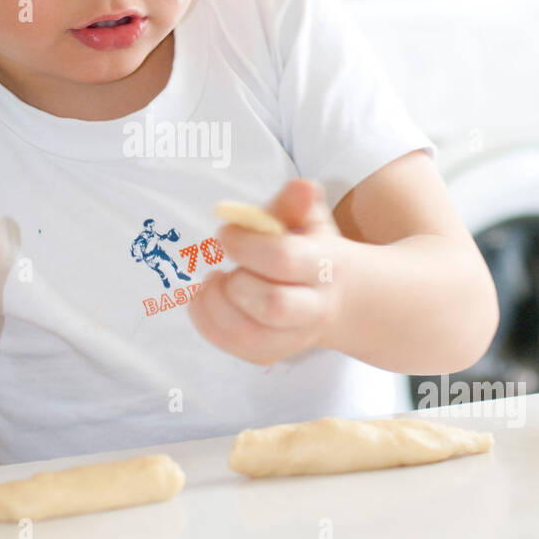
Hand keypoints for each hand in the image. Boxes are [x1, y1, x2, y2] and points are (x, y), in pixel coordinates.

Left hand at [187, 179, 350, 364]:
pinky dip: (208, 324)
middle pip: (273, 306)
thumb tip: (302, 186)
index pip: (284, 259)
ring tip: (211, 283)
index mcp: (324, 265)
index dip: (246, 245)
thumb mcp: (306, 218)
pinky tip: (204, 300)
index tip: (225, 233)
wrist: (333, 294)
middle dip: (235, 284)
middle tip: (223, 267)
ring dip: (216, 307)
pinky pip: (236, 349)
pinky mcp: (272, 353)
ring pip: (250, 335)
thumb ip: (295, 202)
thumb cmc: (308, 246)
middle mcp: (314, 307)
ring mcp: (294, 337)